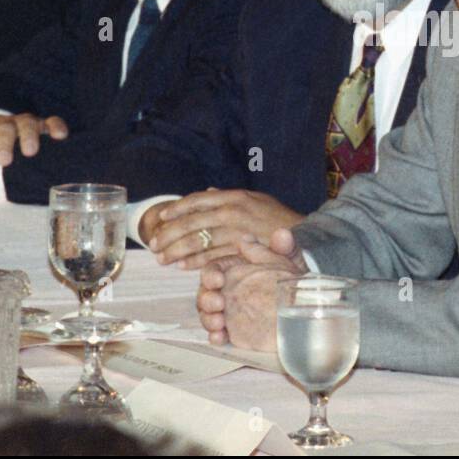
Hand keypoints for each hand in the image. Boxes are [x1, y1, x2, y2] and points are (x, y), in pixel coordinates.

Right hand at [0, 112, 68, 168]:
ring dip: (6, 144)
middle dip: (29, 136)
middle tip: (30, 152)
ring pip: (6, 128)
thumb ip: (34, 172)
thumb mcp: (27, 162)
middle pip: (28, 124)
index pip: (51, 122)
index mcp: (39, 130)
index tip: (61, 136)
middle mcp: (23, 124)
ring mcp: (3, 124)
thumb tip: (41, 194)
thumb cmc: (15, 156)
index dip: (56, 127)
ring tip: (5, 162)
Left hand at [142, 188, 304, 269]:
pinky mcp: (241, 251)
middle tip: (154, 245)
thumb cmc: (278, 218)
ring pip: (199, 242)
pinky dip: (196, 262)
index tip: (162, 217)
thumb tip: (206, 192)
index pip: (197, 200)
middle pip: (192, 223)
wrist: (303, 236)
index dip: (176, 209)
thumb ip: (228, 197)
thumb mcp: (255, 200)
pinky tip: (183, 266)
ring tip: (163, 259)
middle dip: (169, 235)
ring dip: (177, 251)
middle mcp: (232, 212)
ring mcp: (236, 232)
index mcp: (234, 196)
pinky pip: (212, 257)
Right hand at [196, 229, 305, 347]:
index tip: (219, 280)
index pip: (213, 269)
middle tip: (219, 304)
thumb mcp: (287, 261)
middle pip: (205, 293)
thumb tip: (282, 234)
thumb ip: (284, 247)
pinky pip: (218, 333)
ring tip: (219, 323)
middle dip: (207, 299)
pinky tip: (219, 337)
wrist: (301, 303)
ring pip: (207, 314)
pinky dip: (216, 336)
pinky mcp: (232, 330)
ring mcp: (227, 310)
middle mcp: (225, 289)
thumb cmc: (288, 277)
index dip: (211, 274)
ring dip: (208, 319)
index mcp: (233, 269)